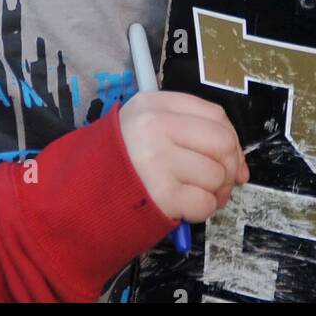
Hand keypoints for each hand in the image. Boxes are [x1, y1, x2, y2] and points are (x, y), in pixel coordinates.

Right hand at [119, 91, 249, 223]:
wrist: (76, 197)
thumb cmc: (118, 165)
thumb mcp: (145, 129)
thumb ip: (188, 133)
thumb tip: (238, 162)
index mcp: (153, 104)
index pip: (214, 114)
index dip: (232, 140)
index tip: (232, 159)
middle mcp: (155, 126)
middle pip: (222, 141)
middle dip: (229, 167)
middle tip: (220, 183)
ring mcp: (157, 159)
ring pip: (216, 174)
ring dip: (216, 192)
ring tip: (197, 196)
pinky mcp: (160, 194)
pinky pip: (204, 202)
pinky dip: (202, 210)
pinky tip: (185, 208)